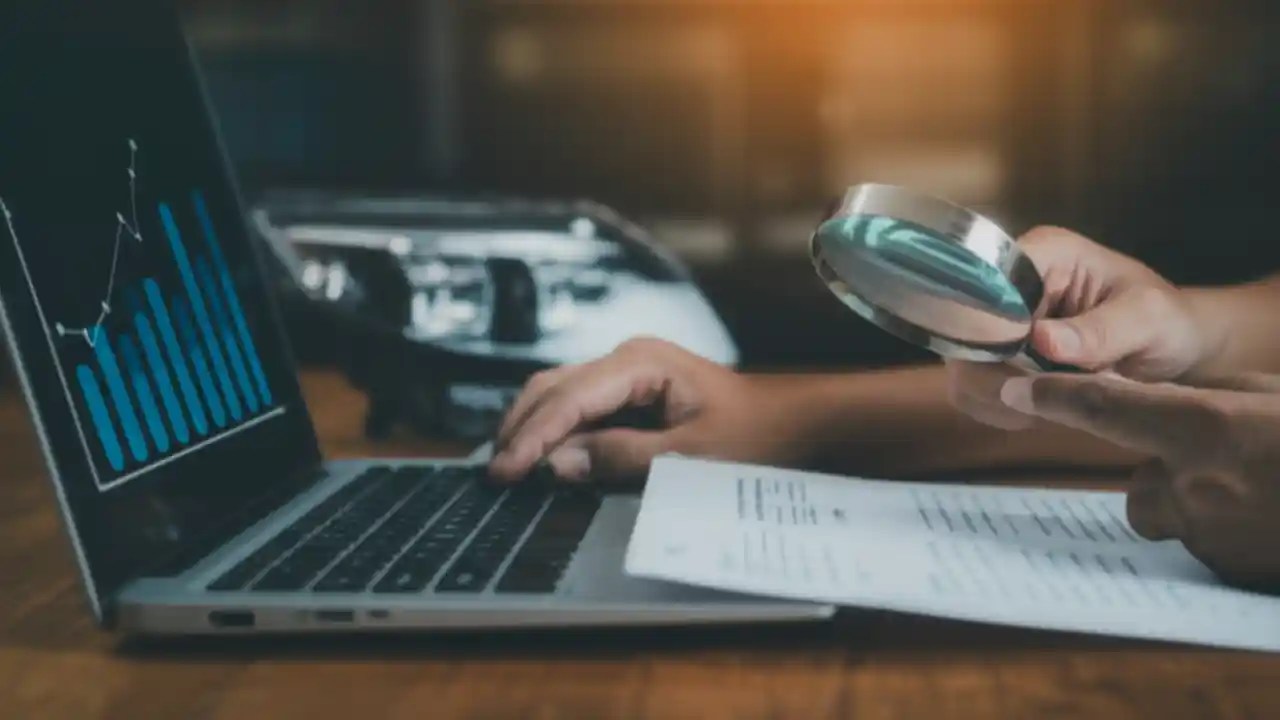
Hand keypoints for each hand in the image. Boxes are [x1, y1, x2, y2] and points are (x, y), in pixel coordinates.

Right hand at [489, 338, 788, 484]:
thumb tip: (557, 463)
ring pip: (558, 393)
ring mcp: (626, 372)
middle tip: (493, 474)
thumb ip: (620, 458)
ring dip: (531, 428)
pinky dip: (554, 431)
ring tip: (505, 467)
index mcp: (641, 362)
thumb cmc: (753, 436)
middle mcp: (626, 358)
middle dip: (520, 429)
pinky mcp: (629, 392)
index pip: (569, 399)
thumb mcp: (689, 458)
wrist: (792, 425)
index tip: (505, 471)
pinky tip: (538, 458)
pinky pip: (579, 406)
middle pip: (552, 387)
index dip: (533, 437)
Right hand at [947, 226, 1211, 429]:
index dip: (991, 328)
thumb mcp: (1148, 319)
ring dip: (1000, 397)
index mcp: (1042, 255)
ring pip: (963, 367)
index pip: (985, 283)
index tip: (1025, 369)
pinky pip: (972, 390)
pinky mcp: (995, 357)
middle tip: (1047, 398)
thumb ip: (1101, 330)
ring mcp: (996, 322)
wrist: (1175, 347)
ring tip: (1048, 407)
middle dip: (999, 375)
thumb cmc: (1168, 321)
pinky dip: (1000, 409)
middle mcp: (1007, 283)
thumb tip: (1043, 341)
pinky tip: (1037, 411)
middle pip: (963, 332)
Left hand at [1000, 371, 1279, 590]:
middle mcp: (1193, 488)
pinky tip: (1271, 523)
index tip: (1014, 393)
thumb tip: (1166, 400)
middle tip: (1230, 466)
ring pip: (1175, 522)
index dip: (1056, 398)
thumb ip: (1210, 397)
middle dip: (1168, 478)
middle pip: (1141, 486)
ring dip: (1200, 511)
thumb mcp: (1274, 398)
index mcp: (1205, 428)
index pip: (1105, 408)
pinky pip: (1208, 552)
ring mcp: (1210, 539)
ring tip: (1262, 496)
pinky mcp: (1230, 577)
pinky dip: (1230, 538)